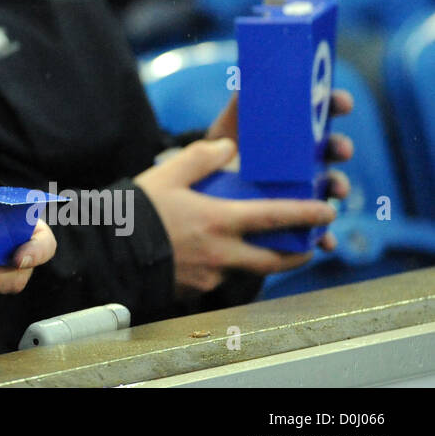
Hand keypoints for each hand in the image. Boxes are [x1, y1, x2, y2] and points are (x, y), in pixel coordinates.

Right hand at [135, 138, 337, 295]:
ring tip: (261, 250)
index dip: (306, 215)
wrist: (108, 249)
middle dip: (298, 254)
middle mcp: (222, 252)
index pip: (275, 218)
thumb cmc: (136, 210)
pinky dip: (222, 267)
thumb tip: (229, 147)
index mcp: (220, 220)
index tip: (327, 211)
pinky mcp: (193, 288)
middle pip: (274, 259)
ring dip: (260, 260)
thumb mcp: (168, 174)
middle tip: (311, 246)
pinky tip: (209, 256)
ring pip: (245, 269)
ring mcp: (209, 274)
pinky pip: (216, 278)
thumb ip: (200, 157)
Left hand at [204, 88, 354, 249]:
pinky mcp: (297, 215)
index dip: (336, 104)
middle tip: (339, 149)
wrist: (208, 183)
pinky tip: (327, 242)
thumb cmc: (226, 145)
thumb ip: (241, 100)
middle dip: (341, 148)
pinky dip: (325, 237)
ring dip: (338, 188)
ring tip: (336, 192)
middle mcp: (307, 156)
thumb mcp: (233, 123)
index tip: (342, 102)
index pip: (324, 111)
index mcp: (295, 128)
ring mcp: (306, 185)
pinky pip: (317, 229)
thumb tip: (243, 74)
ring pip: (331, 187)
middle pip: (334, 149)